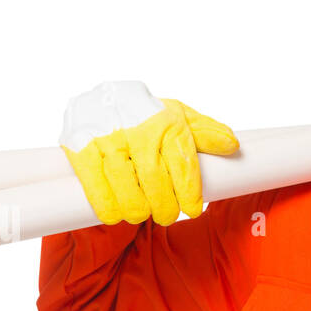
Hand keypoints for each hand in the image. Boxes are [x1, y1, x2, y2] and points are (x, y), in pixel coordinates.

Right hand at [60, 80, 238, 225]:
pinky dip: (108, 207)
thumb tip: (231, 145)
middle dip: (164, 206)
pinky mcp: (79, 148)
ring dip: (138, 210)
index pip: (182, 163)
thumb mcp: (176, 116)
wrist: (98, 95)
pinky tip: (116, 213)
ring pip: (127, 189)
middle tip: (167, 215)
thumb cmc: (144, 112)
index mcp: (164, 120)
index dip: (189, 192)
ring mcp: (105, 138)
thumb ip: (203, 132)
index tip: (192, 209)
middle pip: (155, 180)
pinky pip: (96, 188)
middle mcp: (135, 127)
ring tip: (142, 213)